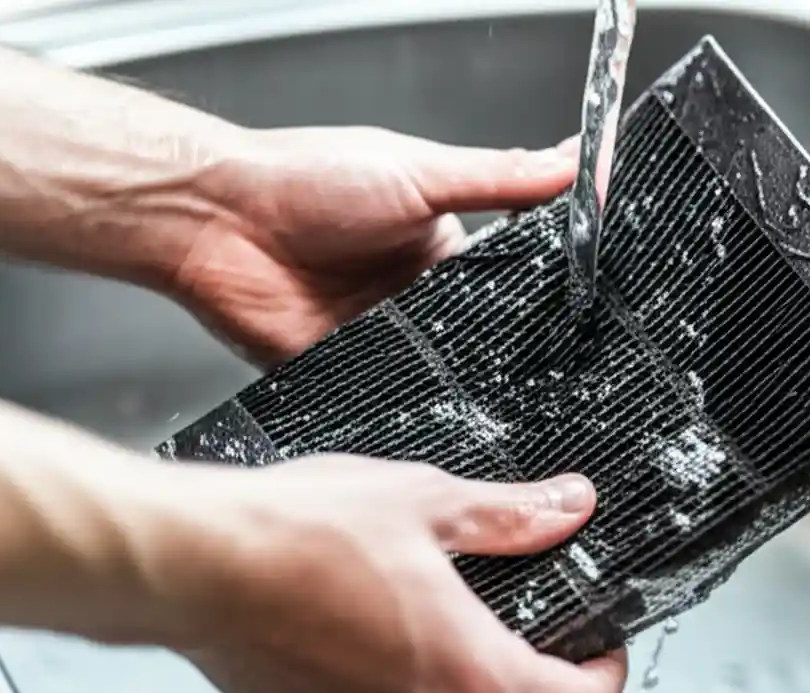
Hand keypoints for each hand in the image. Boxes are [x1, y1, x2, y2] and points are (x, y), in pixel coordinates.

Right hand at [136, 455, 626, 692]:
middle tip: (539, 636)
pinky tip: (384, 637)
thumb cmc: (297, 537)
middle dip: (542, 686)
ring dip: (470, 689)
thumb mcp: (426, 502)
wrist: (198, 565)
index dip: (605, 669)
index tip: (600, 641)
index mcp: (474, 676)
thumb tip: (566, 507)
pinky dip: (406, 692)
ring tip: (458, 628)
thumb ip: (509, 515)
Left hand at [171, 128, 577, 364]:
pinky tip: (446, 415)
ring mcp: (385, 334)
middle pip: (484, 332)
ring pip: (445, 371)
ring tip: (513, 400)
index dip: (548, 294)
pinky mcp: (350, 370)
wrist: (218, 221)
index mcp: (441, 240)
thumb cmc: (307, 180)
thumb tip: (578, 161)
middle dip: (511, 350)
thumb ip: (501, 179)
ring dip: (466, 380)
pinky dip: (415, 404)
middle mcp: (418, 291)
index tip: (592, 313)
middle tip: (561, 373)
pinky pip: (394, 396)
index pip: (514, 275)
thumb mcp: (421, 173)